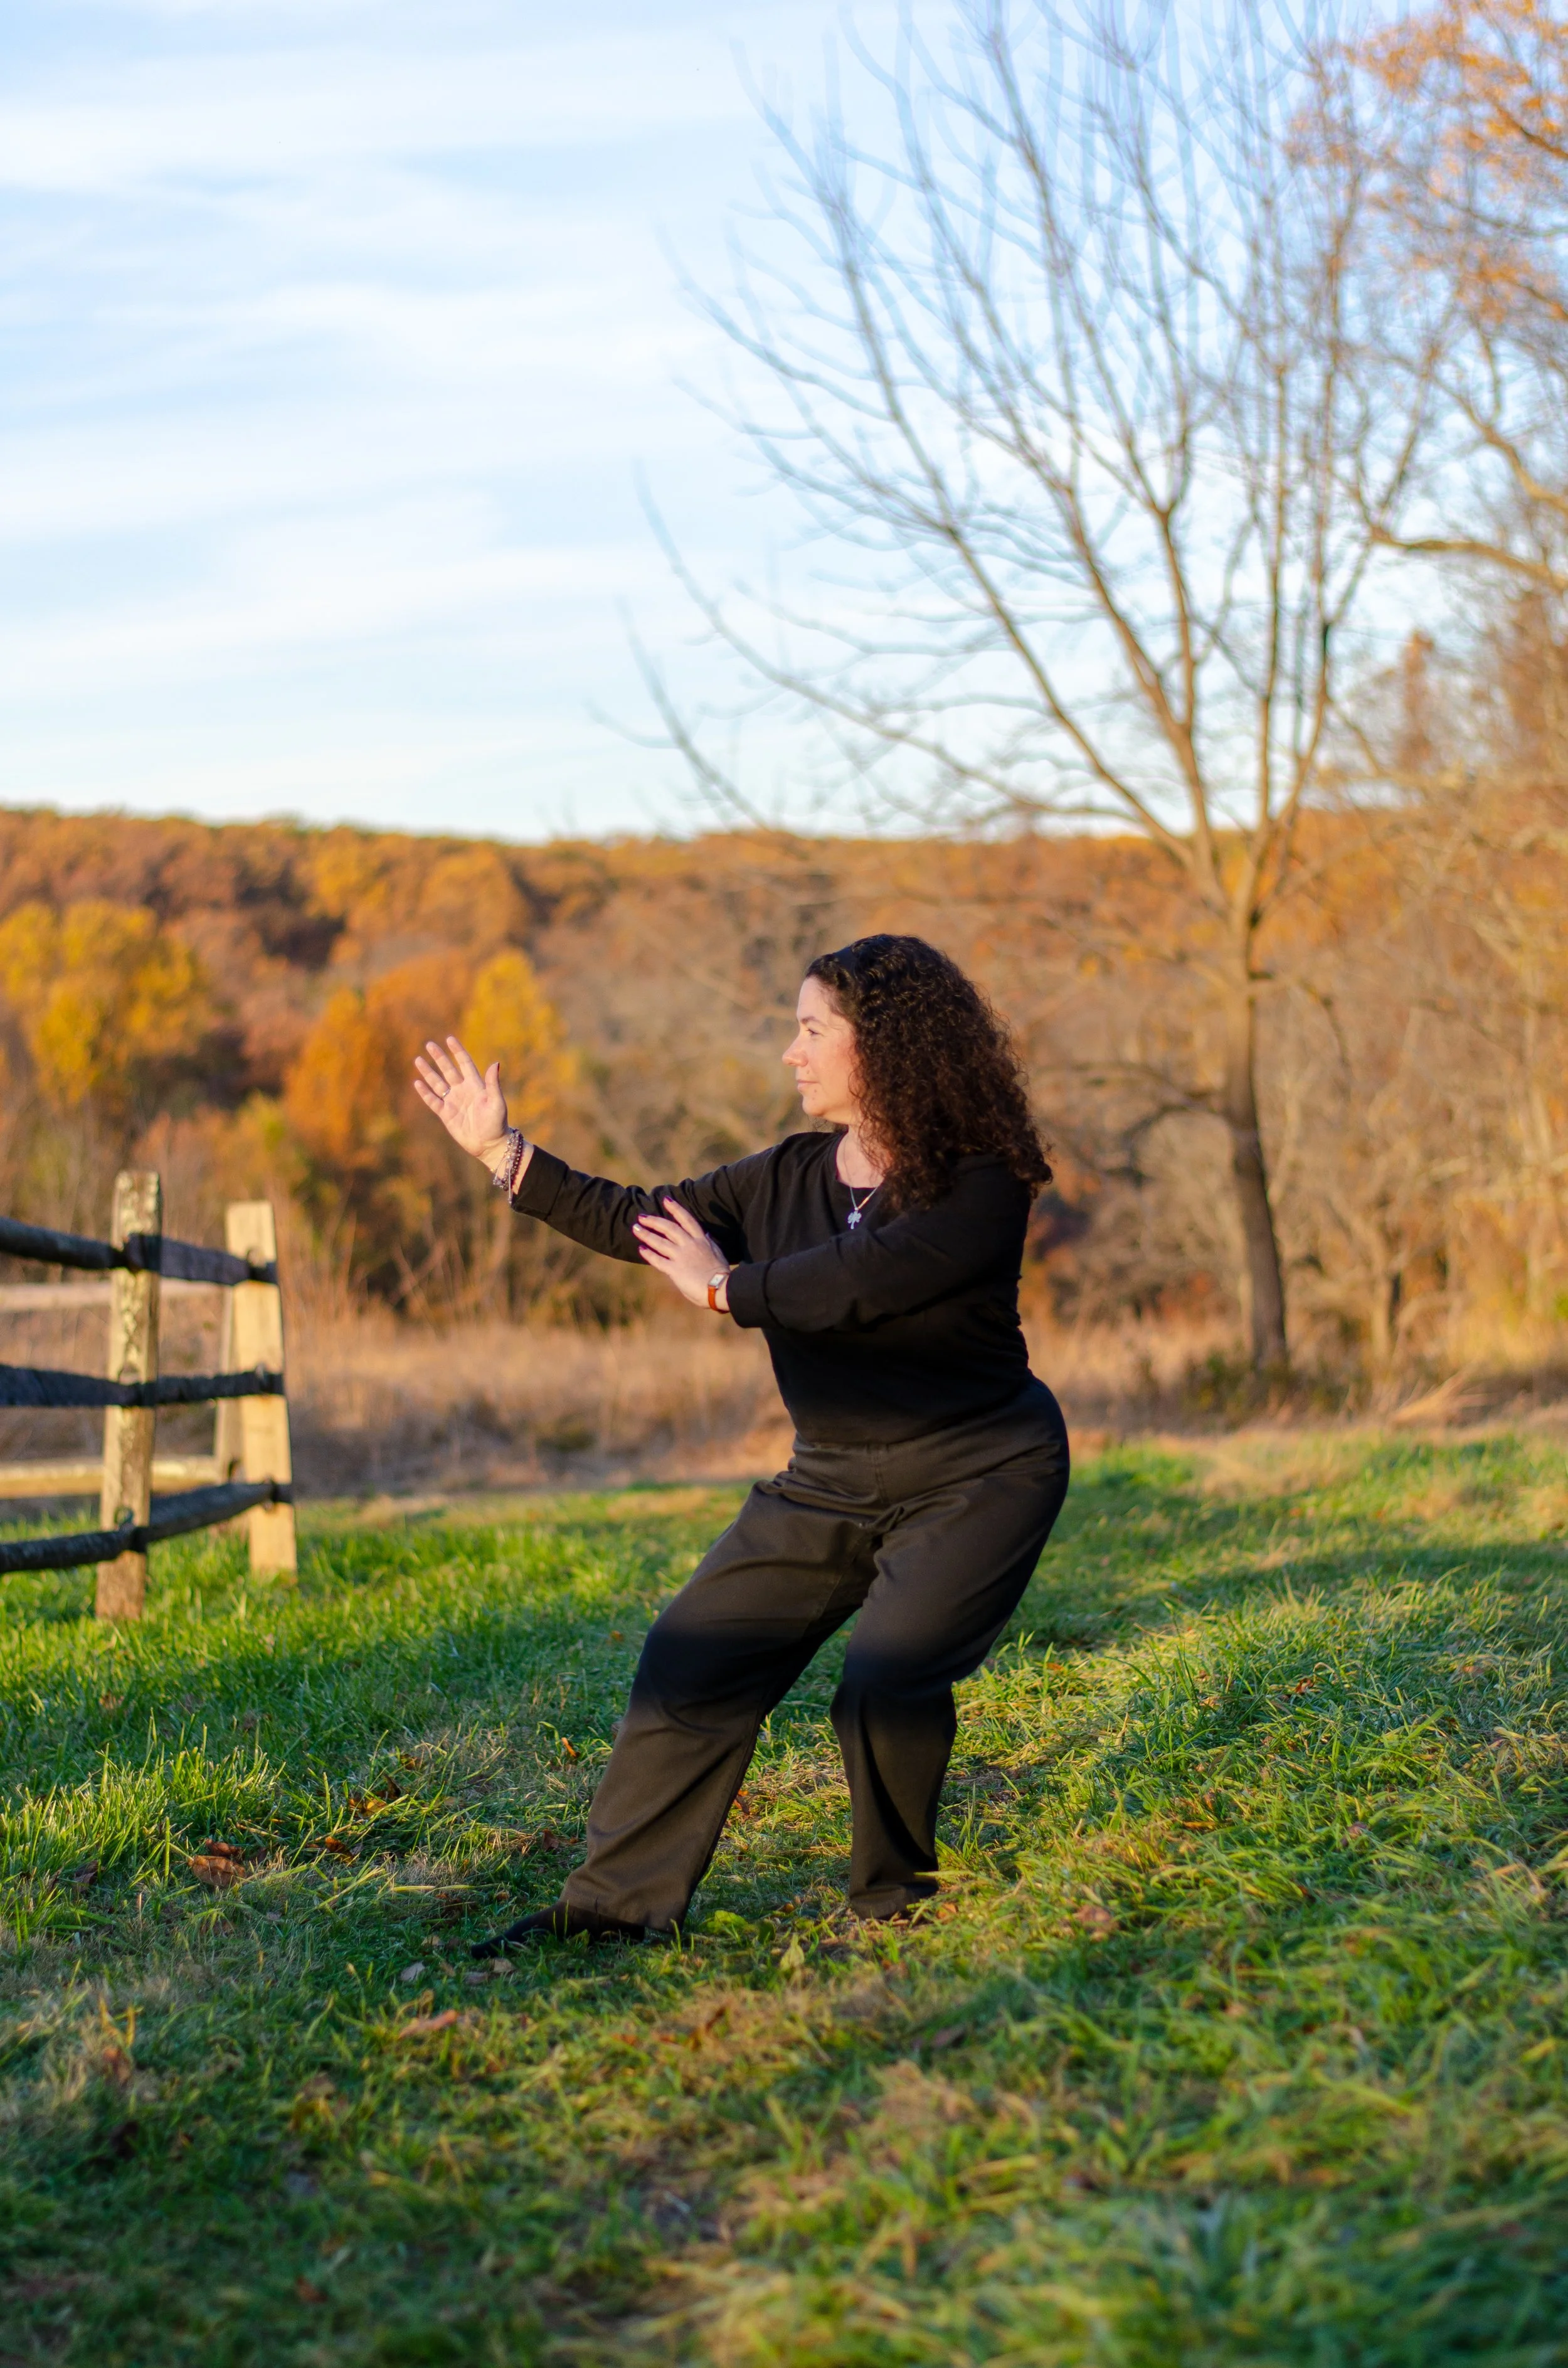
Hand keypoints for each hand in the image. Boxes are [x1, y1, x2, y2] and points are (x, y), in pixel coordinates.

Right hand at [413, 1036, 510, 1167]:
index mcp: (475, 1085)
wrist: (489, 1144)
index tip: (449, 1039)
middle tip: (429, 1044)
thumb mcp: (496, 1102)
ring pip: (437, 1083)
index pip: (464, 1063)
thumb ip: (493, 1083)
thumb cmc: (497, 1123)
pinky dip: (425, 1093)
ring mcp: (453, 1102)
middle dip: (439, 1058)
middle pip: (448, 1070)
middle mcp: (463, 1091)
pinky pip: (433, 1101)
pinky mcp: (446, 1114)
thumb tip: (495, 1063)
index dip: (457, 1051)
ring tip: (418, 1060)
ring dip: (428, 1072)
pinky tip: (418, 1083)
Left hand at [632, 1196, 729, 1308]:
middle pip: (669, 1228)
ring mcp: (681, 1257)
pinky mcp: (675, 1270)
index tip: (666, 1200)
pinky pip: (658, 1260)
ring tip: (635, 1228)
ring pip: (660, 1242)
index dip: (676, 1209)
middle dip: (654, 1221)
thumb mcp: (717, 1253)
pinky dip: (648, 1254)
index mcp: (701, 1240)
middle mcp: (690, 1245)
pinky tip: (641, 1249)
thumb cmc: (721, 1274)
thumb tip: (706, 1235)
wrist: (720, 1288)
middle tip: (641, 1216)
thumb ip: (709, 1243)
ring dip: (647, 1235)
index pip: (687, 1220)